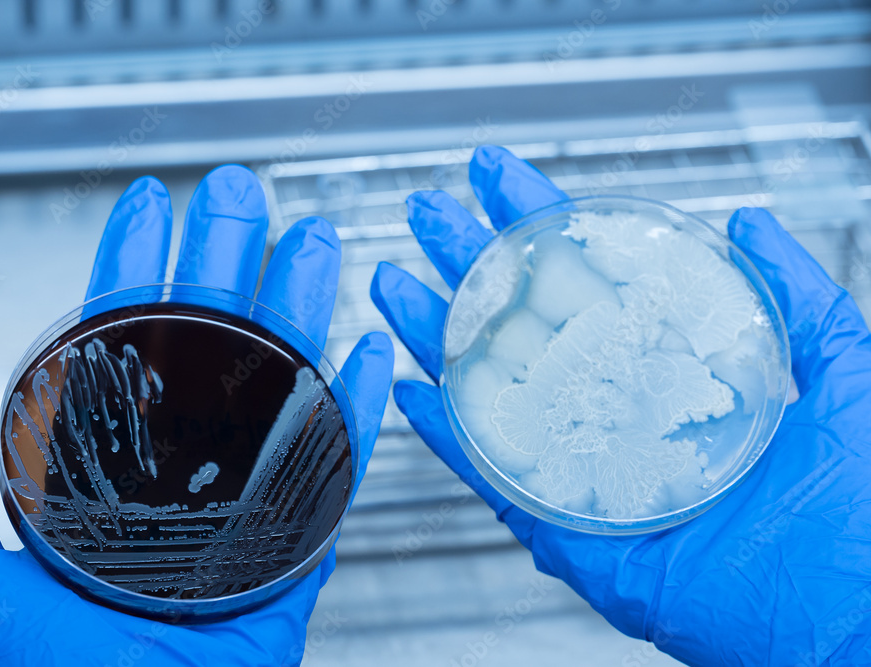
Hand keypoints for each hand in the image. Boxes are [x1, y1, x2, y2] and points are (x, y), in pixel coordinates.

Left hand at [0, 166, 393, 666]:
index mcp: (108, 458)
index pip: (120, 337)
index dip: (134, 263)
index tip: (147, 203)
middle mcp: (180, 460)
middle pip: (211, 338)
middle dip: (226, 255)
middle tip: (237, 192)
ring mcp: (245, 488)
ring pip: (281, 377)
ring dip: (300, 305)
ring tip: (310, 241)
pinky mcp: (297, 529)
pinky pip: (339, 456)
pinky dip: (358, 405)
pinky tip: (365, 354)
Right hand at [371, 145, 870, 665]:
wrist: (847, 616)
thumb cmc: (855, 507)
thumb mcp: (837, 370)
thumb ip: (793, 293)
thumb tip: (751, 222)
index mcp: (665, 367)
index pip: (589, 277)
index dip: (539, 219)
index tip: (496, 173)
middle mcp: (614, 408)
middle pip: (525, 323)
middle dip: (470, 263)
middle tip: (424, 213)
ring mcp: (583, 463)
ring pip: (494, 391)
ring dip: (439, 336)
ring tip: (393, 284)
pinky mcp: (566, 527)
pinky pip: (494, 475)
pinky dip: (450, 434)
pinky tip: (416, 389)